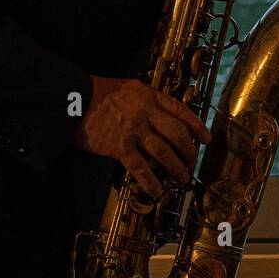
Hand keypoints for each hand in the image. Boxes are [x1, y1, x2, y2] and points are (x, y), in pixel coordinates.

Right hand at [73, 75, 211, 198]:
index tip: (206, 139)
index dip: (196, 126)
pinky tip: (157, 190)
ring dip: (176, 167)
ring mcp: (133, 129)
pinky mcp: (119, 146)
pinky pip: (140, 167)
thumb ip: (145, 100)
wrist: (72, 99)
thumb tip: (161, 117)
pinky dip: (151, 181)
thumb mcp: (127, 88)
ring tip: (181, 178)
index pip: (180, 111)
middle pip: (177, 133)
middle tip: (192, 162)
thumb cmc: (96, 93)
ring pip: (164, 151)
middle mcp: (145, 111)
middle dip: (189, 151)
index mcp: (148, 95)